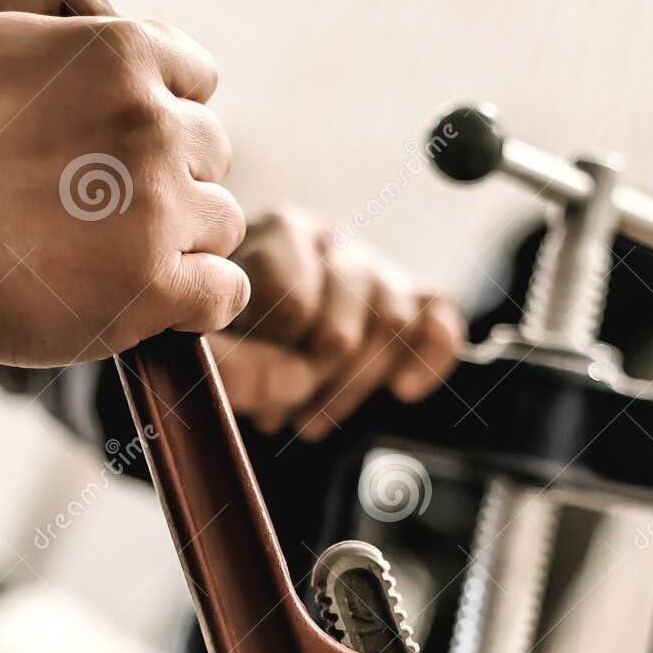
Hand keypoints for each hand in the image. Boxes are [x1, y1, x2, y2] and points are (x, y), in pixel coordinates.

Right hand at [0, 0, 247, 367]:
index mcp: (122, 54)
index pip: (198, 77)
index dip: (163, 110)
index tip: (118, 143)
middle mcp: (154, 126)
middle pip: (214, 151)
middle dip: (173, 174)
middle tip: (107, 202)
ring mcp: (161, 211)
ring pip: (223, 220)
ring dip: (185, 237)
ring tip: (119, 252)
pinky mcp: (155, 288)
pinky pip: (226, 290)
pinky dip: (202, 297)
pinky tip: (160, 297)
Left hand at [210, 208, 462, 436]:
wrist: (252, 346)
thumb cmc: (229, 340)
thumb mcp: (212, 343)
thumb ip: (231, 361)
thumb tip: (280, 391)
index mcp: (278, 234)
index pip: (294, 303)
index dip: (276, 355)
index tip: (255, 383)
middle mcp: (331, 243)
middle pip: (344, 319)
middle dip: (314, 380)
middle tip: (284, 412)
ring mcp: (376, 268)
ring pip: (392, 321)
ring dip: (354, 386)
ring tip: (313, 418)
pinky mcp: (415, 298)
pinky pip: (441, 319)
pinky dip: (429, 358)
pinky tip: (401, 390)